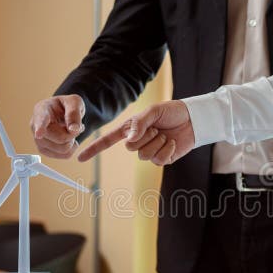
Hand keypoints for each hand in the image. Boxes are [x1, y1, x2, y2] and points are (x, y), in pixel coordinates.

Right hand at [29, 95, 85, 158]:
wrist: (62, 112)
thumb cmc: (66, 105)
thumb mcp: (74, 102)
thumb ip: (74, 113)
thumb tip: (73, 130)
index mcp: (42, 110)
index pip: (40, 120)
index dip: (40, 128)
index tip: (39, 134)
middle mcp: (35, 125)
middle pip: (60, 138)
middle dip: (73, 134)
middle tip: (76, 125)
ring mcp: (38, 140)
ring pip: (62, 149)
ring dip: (72, 141)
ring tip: (71, 131)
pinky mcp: (44, 150)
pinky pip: (64, 156)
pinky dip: (72, 149)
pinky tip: (69, 140)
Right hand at [77, 100, 194, 165]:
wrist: (192, 119)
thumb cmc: (172, 112)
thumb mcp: (153, 111)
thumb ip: (139, 124)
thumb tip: (129, 140)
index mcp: (130, 129)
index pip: (108, 140)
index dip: (94, 149)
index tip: (79, 157)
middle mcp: (137, 141)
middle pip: (130, 148)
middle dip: (145, 136)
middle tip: (157, 128)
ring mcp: (149, 151)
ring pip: (144, 156)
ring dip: (157, 143)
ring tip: (165, 135)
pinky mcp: (162, 159)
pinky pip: (158, 160)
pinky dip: (166, 150)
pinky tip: (172, 143)